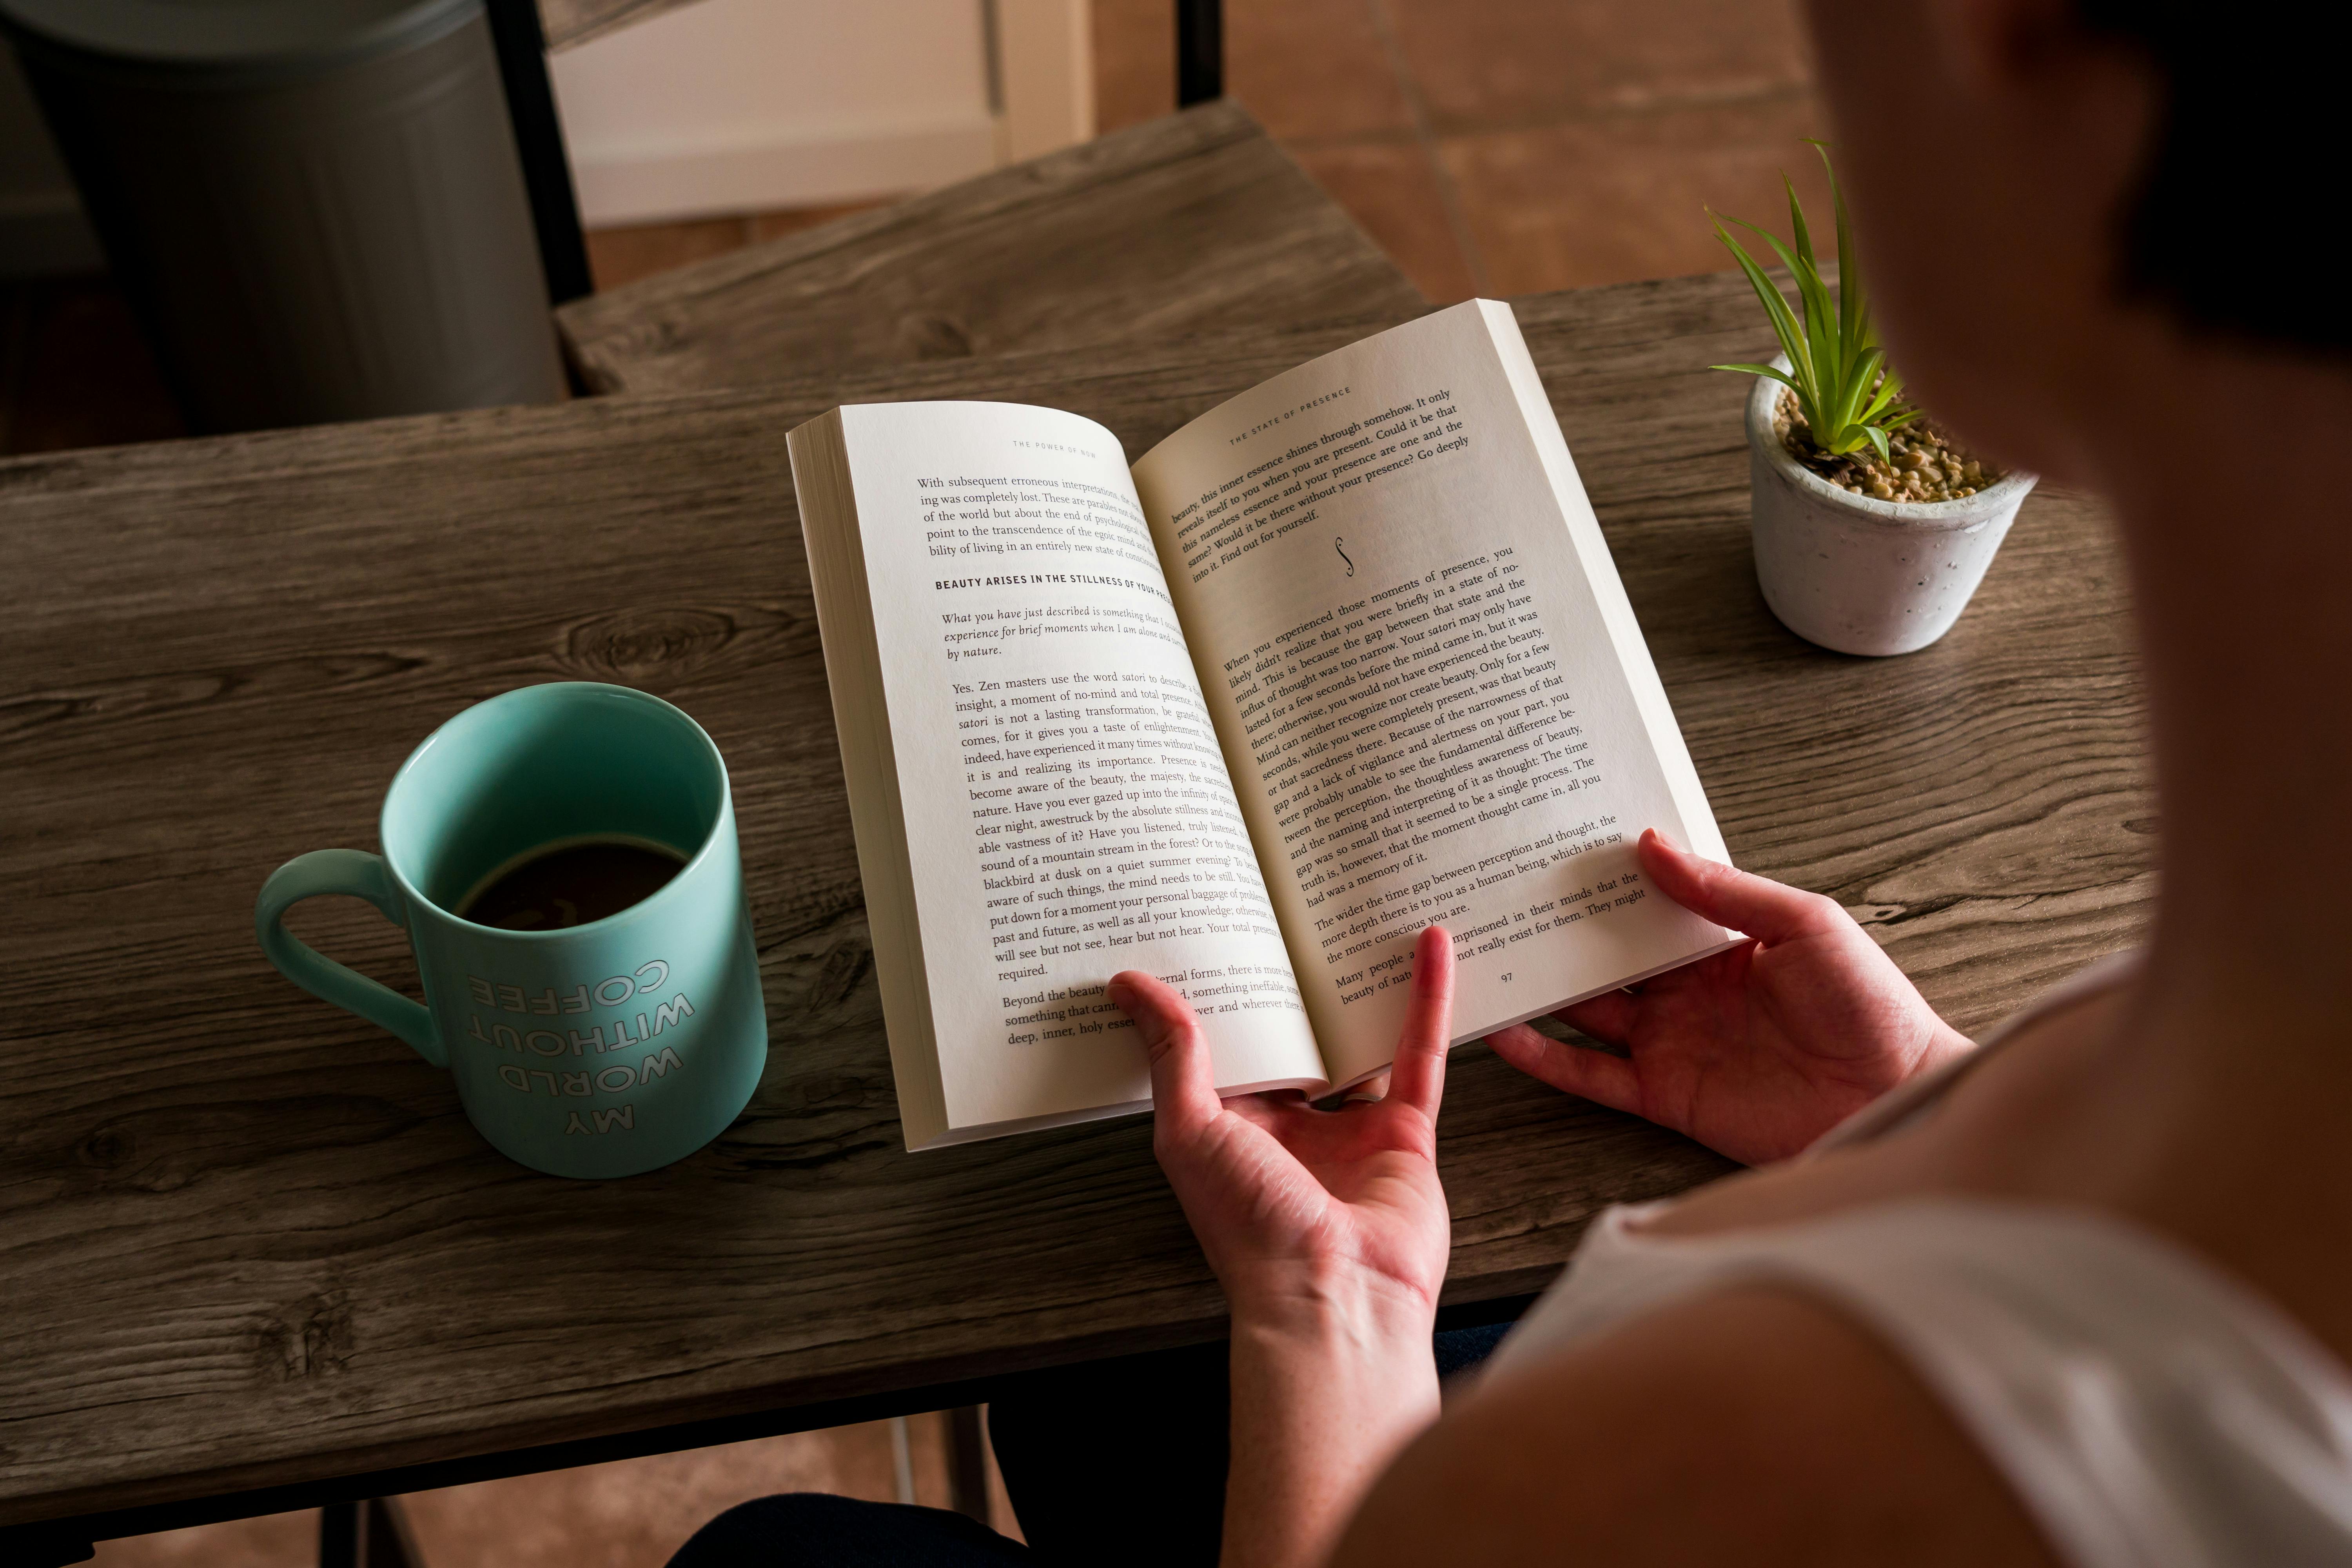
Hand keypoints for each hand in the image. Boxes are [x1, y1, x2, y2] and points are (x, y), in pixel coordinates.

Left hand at [1108, 925, 1455, 1326]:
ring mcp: (1350, 1131)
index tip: (1205, 929)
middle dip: (1290, 980)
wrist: (1334, 1298)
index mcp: (1230, 1129)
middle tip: (1284, 901)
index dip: (1217, 993)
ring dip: (1360, 984)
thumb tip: (1127, 987)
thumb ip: (1172, 1054)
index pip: (1223, 1045)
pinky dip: (1427, 998)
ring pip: (1357, 1040)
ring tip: (1358, 913)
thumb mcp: (1190, 1129)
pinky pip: (1418, 1055)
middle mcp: (1289, 1129)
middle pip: (1294, 1037)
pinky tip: (1431, 944)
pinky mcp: (1407, 1135)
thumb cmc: (1252, 1230)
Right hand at [1487, 830, 1969, 1164]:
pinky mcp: (1664, 1094)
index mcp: (1718, 942)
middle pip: (1602, 954)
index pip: (1644, 903)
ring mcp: (1670, 1041)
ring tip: (1480, 963)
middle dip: (1552, 931)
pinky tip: (1506, 1035)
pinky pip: (1591, 1075)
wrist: (1895, 1097)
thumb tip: (1652, 846)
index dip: (1599, 880)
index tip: (1547, 850)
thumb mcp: (1805, 925)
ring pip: (1585, 1011)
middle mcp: (1685, 989)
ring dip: (1537, 989)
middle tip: (1492, 900)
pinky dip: (1546, 1058)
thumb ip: (1725, 891)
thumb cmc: (1870, 1006)